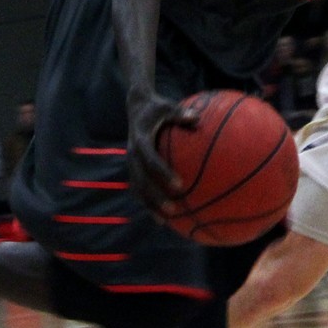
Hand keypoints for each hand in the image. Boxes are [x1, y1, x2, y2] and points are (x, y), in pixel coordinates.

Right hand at [127, 92, 199, 215]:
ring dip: (149, 205)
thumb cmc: (157, 107)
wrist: (135, 107)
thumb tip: (197, 118)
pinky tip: (163, 216)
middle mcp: (132, 154)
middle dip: (154, 197)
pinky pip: (139, 188)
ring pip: (137, 189)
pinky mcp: (133, 168)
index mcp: (140, 140)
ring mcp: (130, 163)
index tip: (179, 184)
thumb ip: (181, 113)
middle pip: (141, 181)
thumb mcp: (168, 106)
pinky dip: (148, 202)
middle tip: (172, 210)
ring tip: (165, 222)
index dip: (162, 173)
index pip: (150, 160)